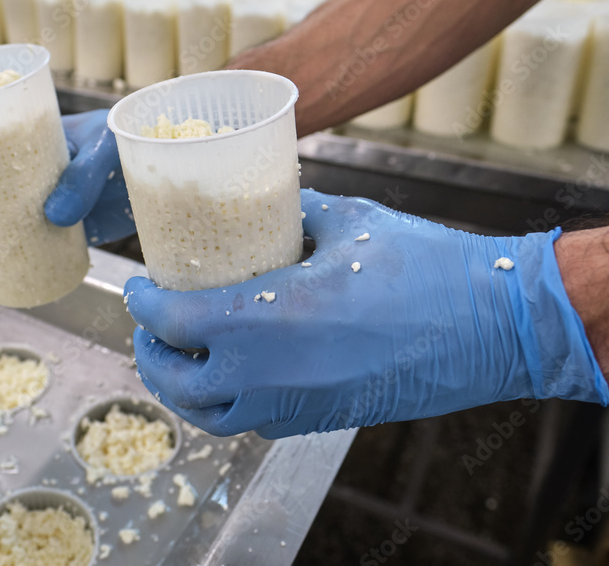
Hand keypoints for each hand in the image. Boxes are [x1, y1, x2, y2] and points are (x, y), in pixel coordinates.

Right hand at [0, 109, 133, 287]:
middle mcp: (32, 178)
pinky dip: (12, 269)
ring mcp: (50, 207)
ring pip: (3, 232)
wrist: (165, 168)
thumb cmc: (131, 139)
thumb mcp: (106, 145)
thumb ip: (84, 176)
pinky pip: (34, 252)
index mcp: (29, 145)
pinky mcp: (70, 232)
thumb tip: (54, 217)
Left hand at [125, 189, 608, 439]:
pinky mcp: (318, 421)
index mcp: (265, 319)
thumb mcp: (346, 222)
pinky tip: (228, 378)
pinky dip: (222, 405)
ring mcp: (293, 406)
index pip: (173, 322)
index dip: (143, 305)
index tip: (135, 286)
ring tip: (176, 360)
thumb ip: (294, 213)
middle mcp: (268, 374)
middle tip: (147, 326)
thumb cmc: (423, 267)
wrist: (490, 326)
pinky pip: (249, 424)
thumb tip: (269, 202)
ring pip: (208, 415)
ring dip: (180, 390)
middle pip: (176, 380)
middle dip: (150, 353)